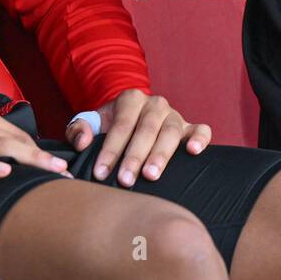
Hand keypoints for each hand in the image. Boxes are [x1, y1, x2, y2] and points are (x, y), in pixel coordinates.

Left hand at [65, 88, 211, 186]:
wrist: (133, 121)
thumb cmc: (110, 127)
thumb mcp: (92, 123)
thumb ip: (79, 129)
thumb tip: (82, 142)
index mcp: (130, 99)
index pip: (121, 125)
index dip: (110, 149)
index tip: (100, 172)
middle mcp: (155, 104)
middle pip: (145, 130)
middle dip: (134, 157)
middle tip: (125, 180)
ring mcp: (175, 115)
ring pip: (170, 133)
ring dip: (160, 155)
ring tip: (151, 175)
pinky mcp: (190, 127)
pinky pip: (201, 130)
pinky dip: (199, 139)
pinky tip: (192, 151)